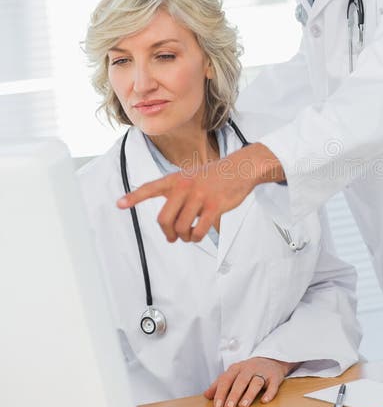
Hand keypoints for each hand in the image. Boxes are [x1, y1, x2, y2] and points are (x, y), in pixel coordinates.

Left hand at [117, 143, 283, 242]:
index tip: (119, 204)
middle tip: (173, 237)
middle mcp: (184, 187)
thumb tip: (169, 221)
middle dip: (167, 233)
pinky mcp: (213, 206)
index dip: (134, 197)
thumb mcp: (190, 177)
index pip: (150, 188)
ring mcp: (199, 196)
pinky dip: (196, 237)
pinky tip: (198, 234)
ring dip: (184, 237)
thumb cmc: (214, 177)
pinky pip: (198, 230)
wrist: (239, 169)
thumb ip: (177, 193)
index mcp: (176, 179)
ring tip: (189, 235)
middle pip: (164, 219)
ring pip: (181, 228)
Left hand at [203, 357, 296, 406]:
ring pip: (256, 382)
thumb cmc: (248, 371)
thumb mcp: (233, 374)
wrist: (270, 360)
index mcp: (237, 368)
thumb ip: (219, 384)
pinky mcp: (274, 377)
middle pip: (241, 381)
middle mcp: (249, 368)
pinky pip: (272, 385)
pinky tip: (265, 401)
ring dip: (249, 394)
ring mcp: (262, 372)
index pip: (227, 379)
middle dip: (234, 394)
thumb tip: (206, 395)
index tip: (217, 405)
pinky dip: (269, 393)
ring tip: (243, 406)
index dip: (221, 392)